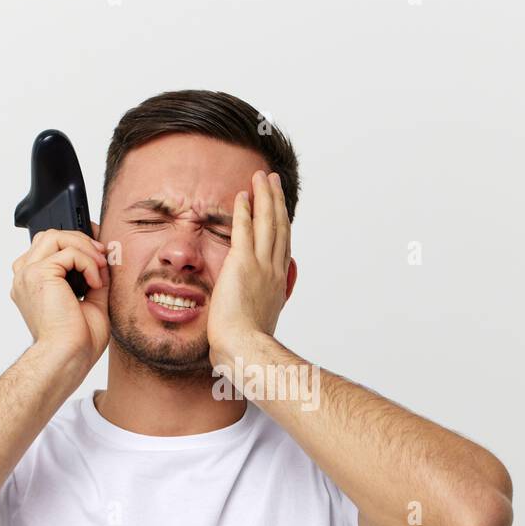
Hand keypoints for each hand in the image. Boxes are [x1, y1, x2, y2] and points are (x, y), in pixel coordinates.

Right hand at [10, 224, 110, 369]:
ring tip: (100, 268)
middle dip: (81, 240)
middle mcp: (26, 277)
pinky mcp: (38, 274)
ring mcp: (28, 274)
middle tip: (102, 257)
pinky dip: (88, 264)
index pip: (48, 247)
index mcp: (33, 284)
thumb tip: (104, 258)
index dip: (75, 242)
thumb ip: (94, 277)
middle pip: (50, 236)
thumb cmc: (75, 340)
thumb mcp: (92, 301)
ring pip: (55, 237)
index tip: (98, 250)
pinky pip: (69, 253)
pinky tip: (94, 284)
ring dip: (84, 248)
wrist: (68, 356)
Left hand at [207, 170, 292, 369]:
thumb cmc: (248, 346)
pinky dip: (245, 211)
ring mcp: (261, 266)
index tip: (280, 210)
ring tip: (261, 177)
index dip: (282, 225)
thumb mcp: (259, 327)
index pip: (282, 247)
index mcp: (278, 285)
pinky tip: (242, 195)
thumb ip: (258, 314)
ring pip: (267, 223)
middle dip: (276, 202)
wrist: (245, 348)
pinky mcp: (243, 264)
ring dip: (265, 197)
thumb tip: (257, 317)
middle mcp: (274, 271)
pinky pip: (245, 230)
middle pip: (279, 228)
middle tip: (273, 181)